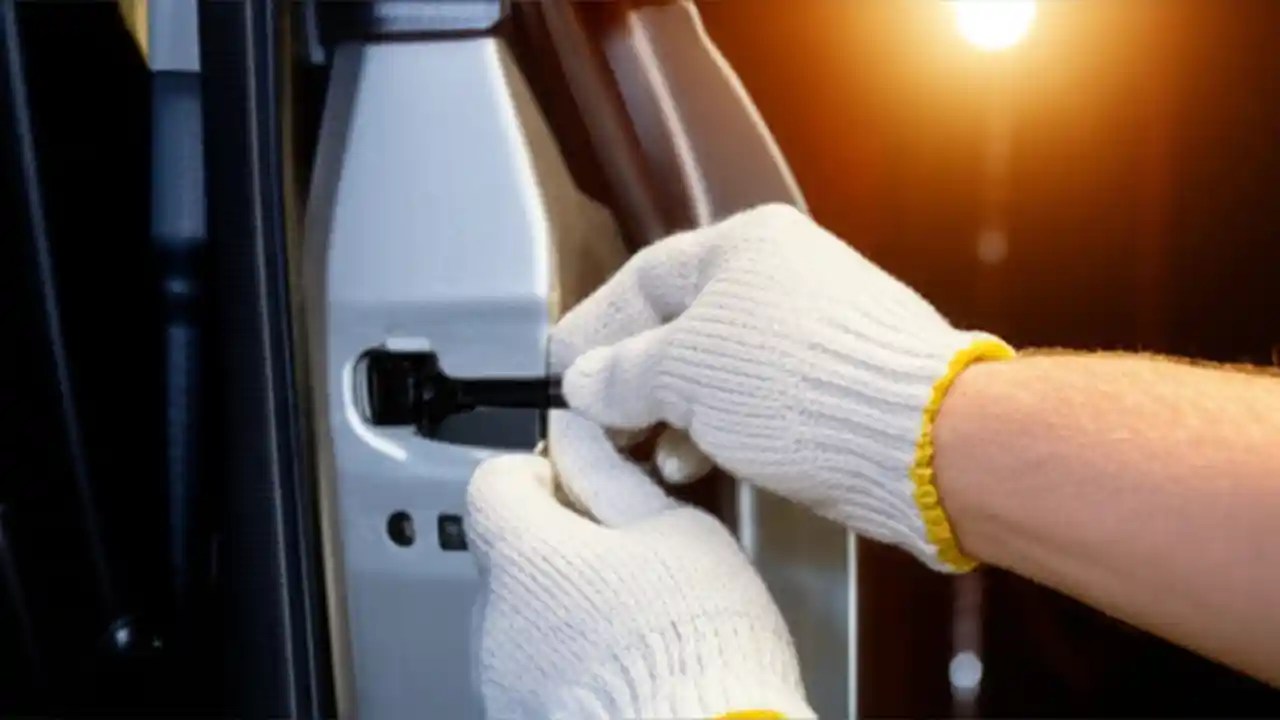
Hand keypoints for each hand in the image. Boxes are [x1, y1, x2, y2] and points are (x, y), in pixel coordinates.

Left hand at [466, 454, 813, 718]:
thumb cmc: (699, 644)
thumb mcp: (677, 530)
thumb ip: (610, 475)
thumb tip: (576, 434)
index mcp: (526, 554)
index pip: (492, 481)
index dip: (542, 472)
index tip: (585, 486)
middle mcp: (497, 617)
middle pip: (510, 550)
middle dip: (562, 545)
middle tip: (633, 557)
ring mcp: (504, 678)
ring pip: (524, 612)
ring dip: (567, 605)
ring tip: (639, 621)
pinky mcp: (522, 716)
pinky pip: (536, 668)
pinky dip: (572, 659)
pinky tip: (629, 666)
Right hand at [554, 204, 1013, 570]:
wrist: (915, 439)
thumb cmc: (800, 384)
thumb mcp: (684, 373)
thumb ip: (622, 374)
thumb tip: (585, 382)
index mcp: (745, 245)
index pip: (644, 279)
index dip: (595, 327)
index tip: (563, 369)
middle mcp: (782, 278)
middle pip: (680, 327)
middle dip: (633, 381)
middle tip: (599, 421)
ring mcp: (811, 332)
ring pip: (716, 371)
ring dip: (672, 415)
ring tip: (650, 452)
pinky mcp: (832, 385)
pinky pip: (753, 402)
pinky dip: (716, 430)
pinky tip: (698, 461)